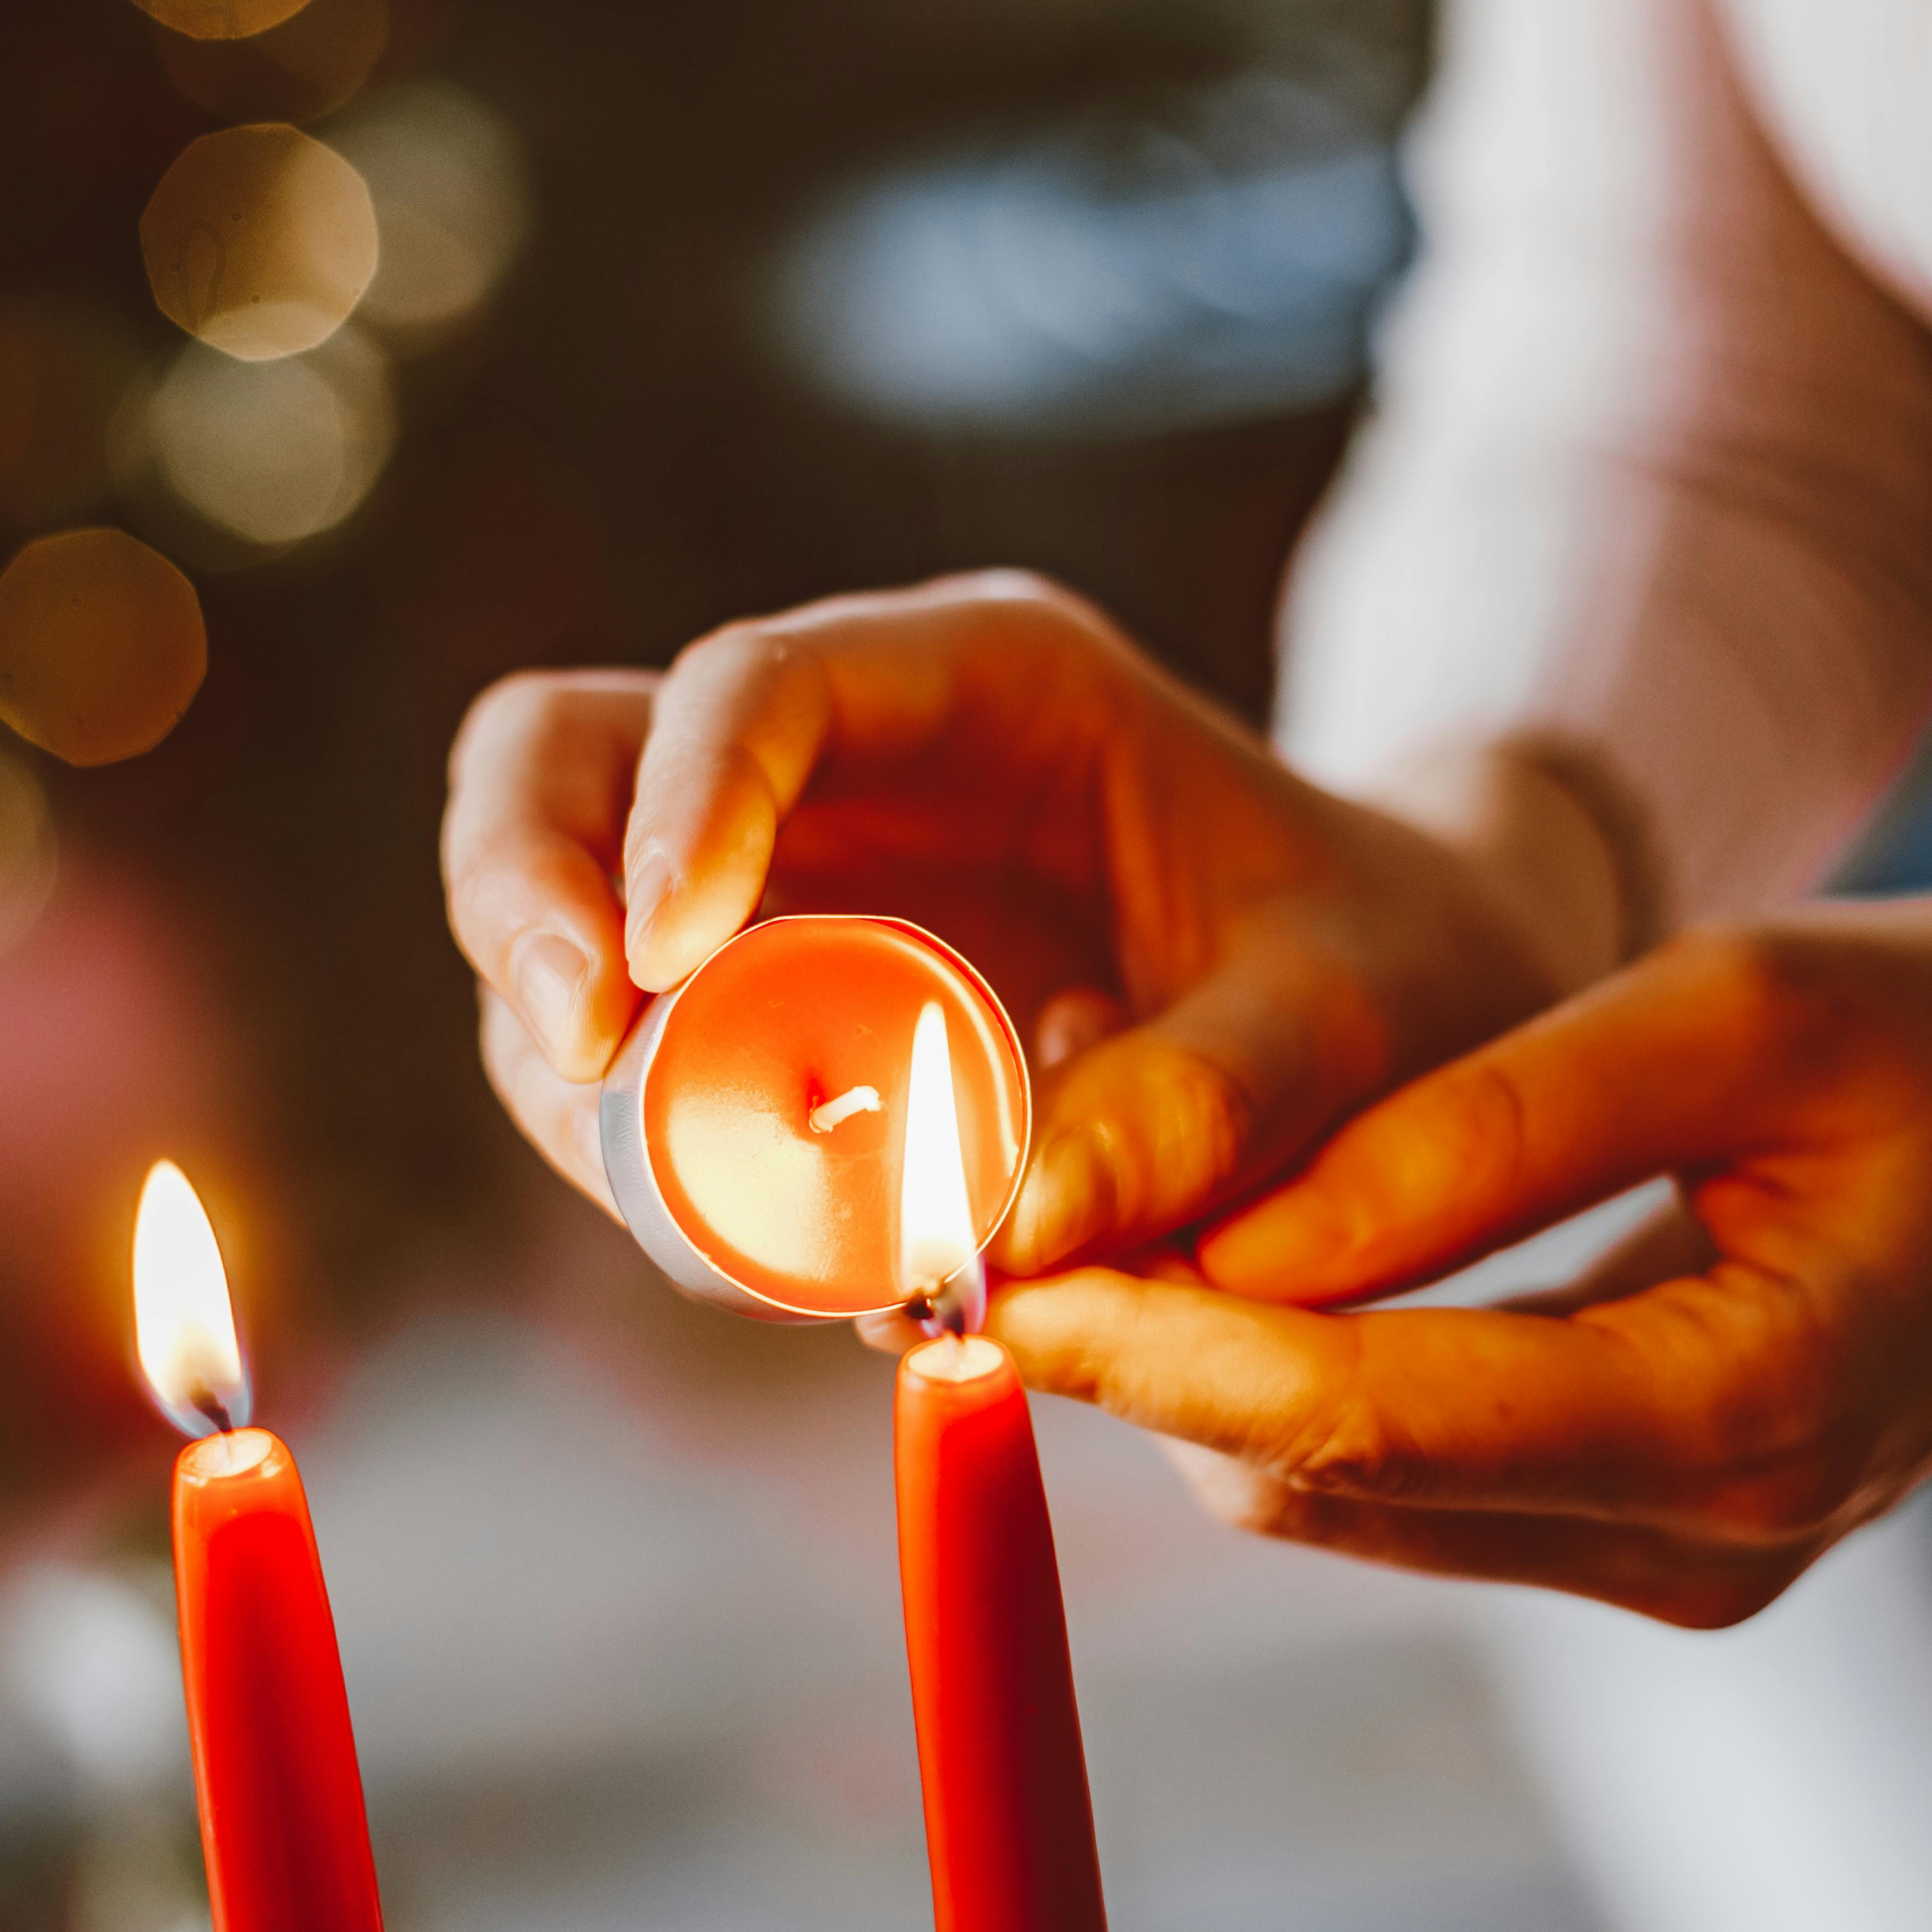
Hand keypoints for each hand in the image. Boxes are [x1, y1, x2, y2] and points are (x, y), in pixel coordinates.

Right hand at [443, 572, 1622, 1268]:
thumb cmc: (1395, 963)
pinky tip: (759, 1251)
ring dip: (581, 1075)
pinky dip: (646, 1156)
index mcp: (989, 680)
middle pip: (564, 759)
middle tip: (571, 1059)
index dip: (674, 811)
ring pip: (564, 920)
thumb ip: (1207, 1105)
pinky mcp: (763, 994)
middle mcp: (846, 752)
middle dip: (522, 901)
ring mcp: (781, 871)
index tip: (656, 974)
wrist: (1409, 997)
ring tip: (717, 1229)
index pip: (754, 684)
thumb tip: (999, 1234)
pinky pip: (635, 1060)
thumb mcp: (1355, 1019)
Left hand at [989, 900, 1931, 1624]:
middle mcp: (1708, 1536)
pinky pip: (1417, 1477)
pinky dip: (1301, 1376)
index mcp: (1746, 1411)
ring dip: (1204, 1368)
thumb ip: (1485, 1133)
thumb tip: (1235, 1234)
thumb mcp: (1737, 1009)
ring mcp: (1686, 1560)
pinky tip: (1227, 1248)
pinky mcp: (1654, 1532)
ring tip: (1081, 1204)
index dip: (1157, 1347)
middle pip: (1330, 1476)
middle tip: (991, 1209)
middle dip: (1147, 1359)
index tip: (985, 1272)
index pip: (1369, 1413)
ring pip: (1351, 1492)